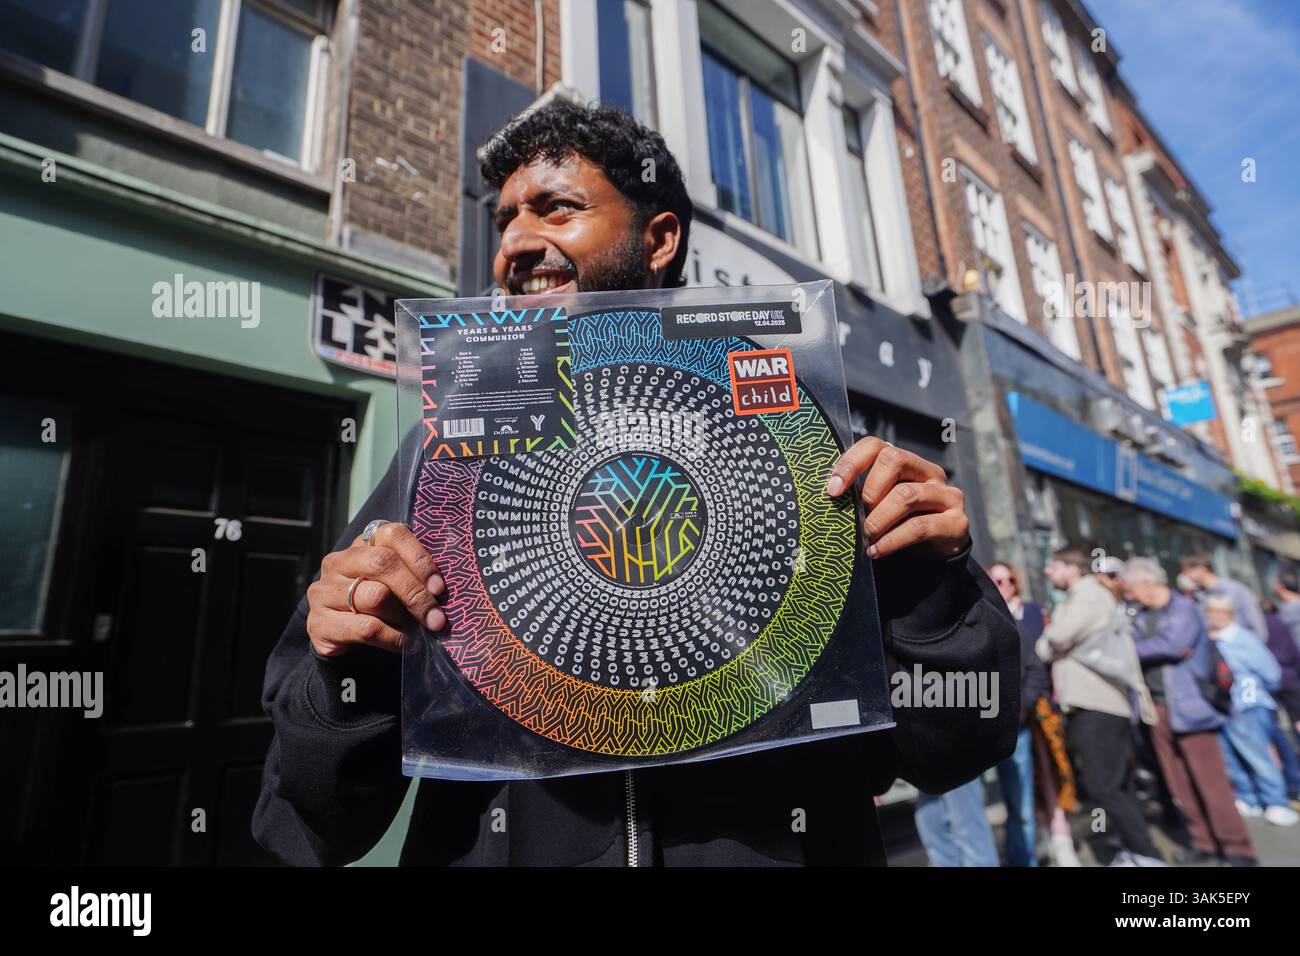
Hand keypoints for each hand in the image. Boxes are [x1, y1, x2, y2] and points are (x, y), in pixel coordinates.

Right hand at [305, 522, 445, 656]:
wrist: (344, 640)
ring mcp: (324, 591)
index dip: (419, 559)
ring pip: (376, 596)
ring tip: (418, 631)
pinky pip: (367, 628)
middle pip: (383, 563)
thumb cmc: (381, 607)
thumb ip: (413, 576)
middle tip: (436, 618)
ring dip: (404, 618)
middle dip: (415, 592)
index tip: (439, 587)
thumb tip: (442, 590)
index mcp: (361, 544)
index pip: (392, 534)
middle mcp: (338, 562)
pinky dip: (394, 638)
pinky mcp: (319, 623)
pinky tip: (405, 646)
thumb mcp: (395, 585)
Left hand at [824, 437, 969, 559]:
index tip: (832, 490)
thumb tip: (828, 497)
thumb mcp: (877, 507)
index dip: (851, 463)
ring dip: (878, 519)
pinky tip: (876, 551)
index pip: (876, 446)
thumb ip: (860, 496)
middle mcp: (929, 472)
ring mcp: (946, 495)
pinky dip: (891, 541)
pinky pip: (919, 527)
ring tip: (865, 537)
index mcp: (906, 463)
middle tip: (857, 517)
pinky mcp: (956, 523)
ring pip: (905, 495)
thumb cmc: (897, 526)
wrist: (934, 557)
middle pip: (894, 459)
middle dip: (868, 490)